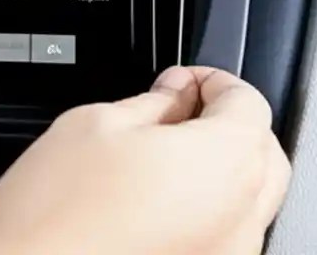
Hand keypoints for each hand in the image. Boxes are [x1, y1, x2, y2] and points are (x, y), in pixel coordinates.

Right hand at [0, 67, 289, 254]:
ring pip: (248, 197)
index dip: (211, 80)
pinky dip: (205, 209)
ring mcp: (229, 252)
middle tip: (175, 112)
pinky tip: (154, 202)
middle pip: (262, 152)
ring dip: (219, 169)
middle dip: (226, 123)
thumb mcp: (95, 124)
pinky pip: (224, 232)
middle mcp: (241, 214)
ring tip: (160, 159)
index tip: (180, 81)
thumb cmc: (54, 213)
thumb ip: (152, 102)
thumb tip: (175, 92)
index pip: (247, 101)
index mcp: (223, 161)